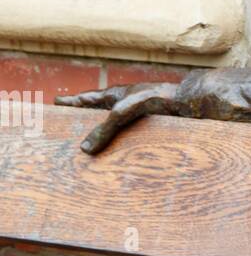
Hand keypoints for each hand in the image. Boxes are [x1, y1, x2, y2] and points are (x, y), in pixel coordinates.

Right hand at [56, 83, 181, 153]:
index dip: (71, 102)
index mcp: (115, 96)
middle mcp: (126, 106)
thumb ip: (104, 129)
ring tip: (92, 149)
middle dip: (84, 121)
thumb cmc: (156, 99)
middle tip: (69, 127)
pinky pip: (131, 141)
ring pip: (116, 129)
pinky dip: (123, 149)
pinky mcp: (151, 130)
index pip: (87, 99)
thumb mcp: (123, 112)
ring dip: (105, 138)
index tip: (56, 102)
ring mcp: (139, 118)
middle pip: (99, 114)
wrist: (190, 102)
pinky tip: (122, 160)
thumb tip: (84, 149)